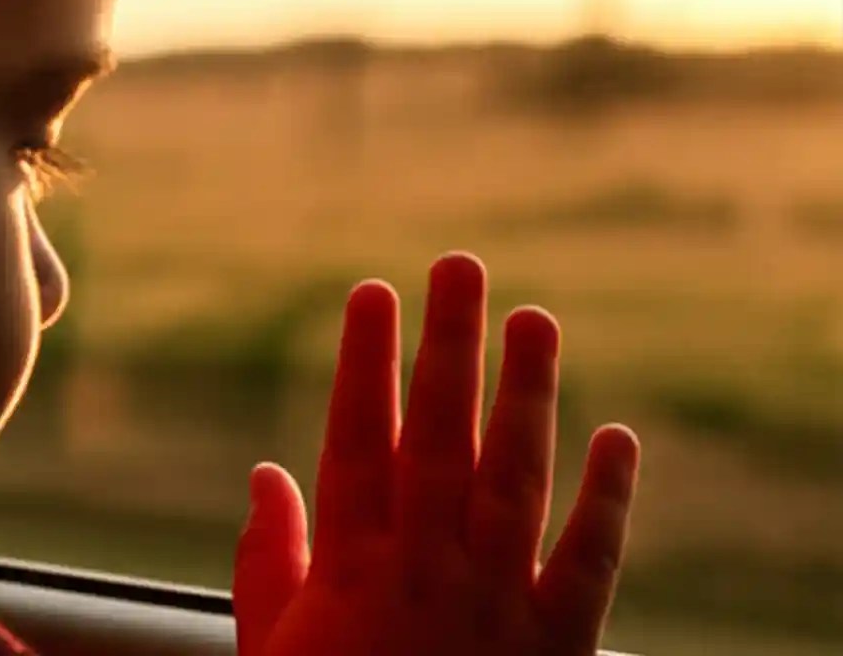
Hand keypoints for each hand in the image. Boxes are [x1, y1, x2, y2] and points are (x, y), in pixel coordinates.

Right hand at [233, 254, 639, 655]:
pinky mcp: (559, 644)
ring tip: (534, 318)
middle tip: (459, 267)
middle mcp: (428, 570)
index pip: (358, 440)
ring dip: (528, 394)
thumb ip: (270, 563)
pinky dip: (609, 498)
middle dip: (449, 346)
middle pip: (441, 437)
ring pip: (516, 478)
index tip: (371, 294)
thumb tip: (266, 475)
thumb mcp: (272, 652)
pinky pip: (591, 561)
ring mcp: (498, 603)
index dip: (365, 361)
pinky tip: (618, 437)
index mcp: (353, 568)